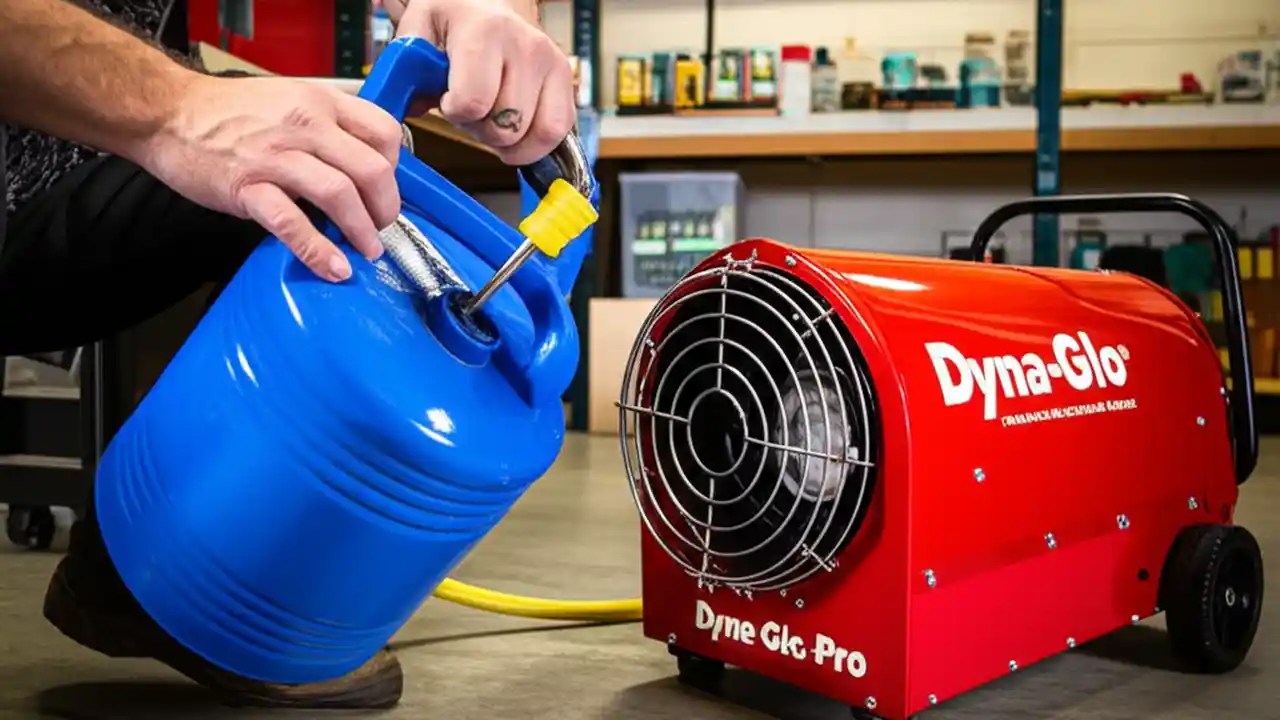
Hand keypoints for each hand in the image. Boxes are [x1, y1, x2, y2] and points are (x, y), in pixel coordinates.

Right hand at [141, 74, 403, 281]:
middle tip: (383, 227)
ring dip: (362, 231)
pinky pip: (292, 222)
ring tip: (367, 251)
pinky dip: (318, 251)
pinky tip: (333, 268)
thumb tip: (361, 166)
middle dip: (386, 207)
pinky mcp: (247, 186)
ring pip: (340, 194)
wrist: (167, 112)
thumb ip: (326, 127)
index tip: (387, 189)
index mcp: (320, 103)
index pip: (384, 132)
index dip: (395, 167)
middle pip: (371, 169)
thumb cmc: (228, 112)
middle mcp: (305, 125)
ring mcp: (275, 156)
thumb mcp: (289, 101)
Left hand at [385, 0, 574, 165]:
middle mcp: (525, 46)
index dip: (454, 112)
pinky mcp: (566, 78)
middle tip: (472, 108)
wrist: (487, 0)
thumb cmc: (451, 19)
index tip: (448, 99)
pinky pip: (557, 132)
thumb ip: (407, 71)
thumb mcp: (418, 32)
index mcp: (484, 32)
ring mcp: (551, 62)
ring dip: (509, 140)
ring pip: (534, 135)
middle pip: (505, 126)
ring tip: (493, 116)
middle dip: (481, 129)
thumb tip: (404, 112)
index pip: (473, 103)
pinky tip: (516, 130)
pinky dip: (535, 143)